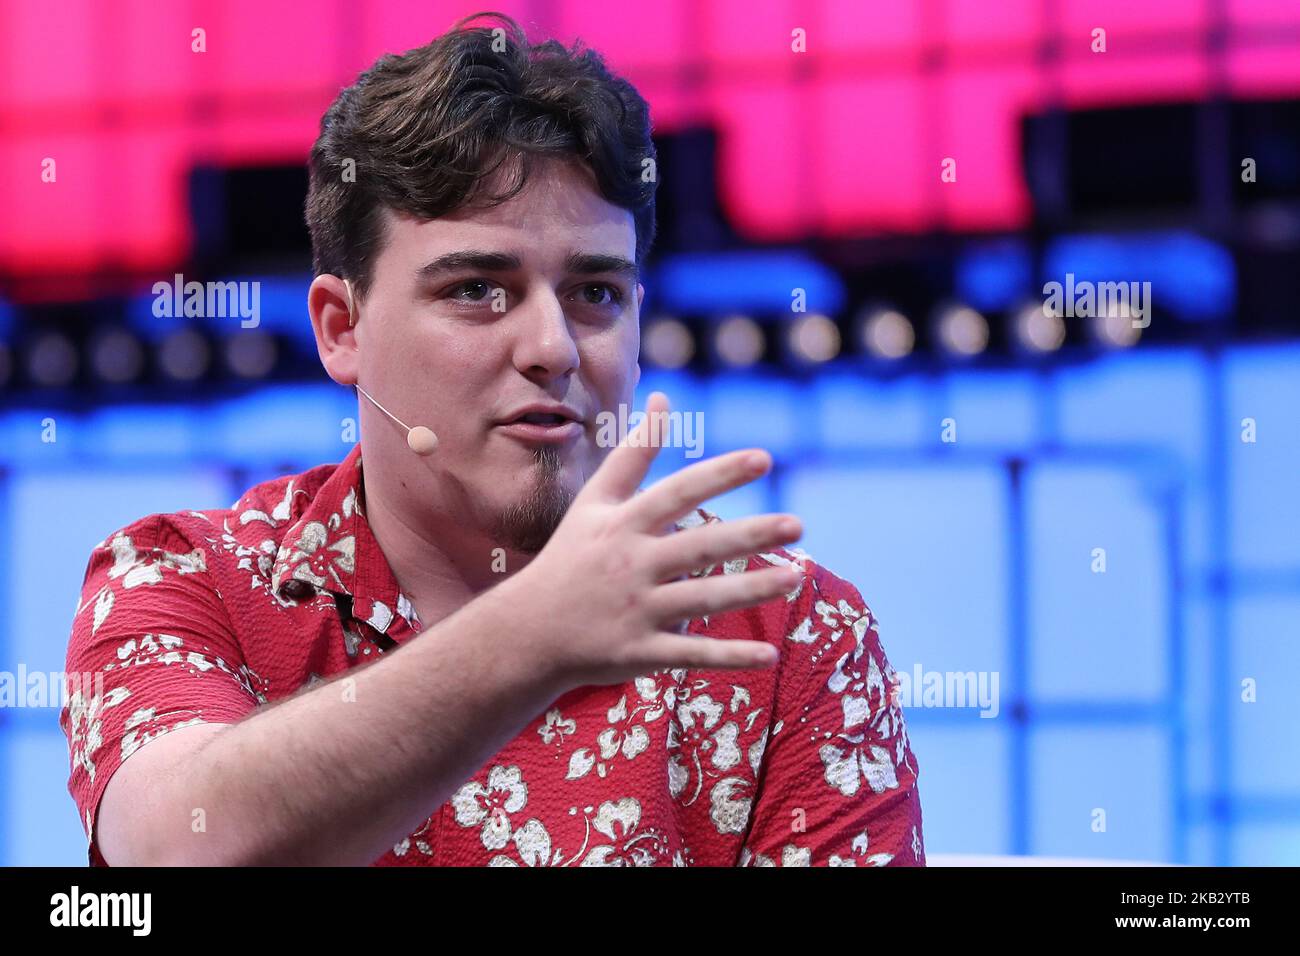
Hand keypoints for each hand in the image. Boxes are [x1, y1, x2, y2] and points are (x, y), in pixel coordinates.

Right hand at [504, 391, 803, 690]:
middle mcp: (632, 564)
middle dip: (749, 535)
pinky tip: (770, 655)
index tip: (764, 458)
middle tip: (797, 524)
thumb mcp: (595, 501)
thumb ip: (633, 452)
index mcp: (624, 525)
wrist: (528, 631)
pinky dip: (730, 657)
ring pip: (703, 598)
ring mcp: (637, 610)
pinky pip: (691, 655)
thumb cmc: (570, 557)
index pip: (678, 493)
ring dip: (751, 590)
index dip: (719, 475)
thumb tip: (664, 396)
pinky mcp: (640, 653)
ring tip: (797, 578)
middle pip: (699, 547)